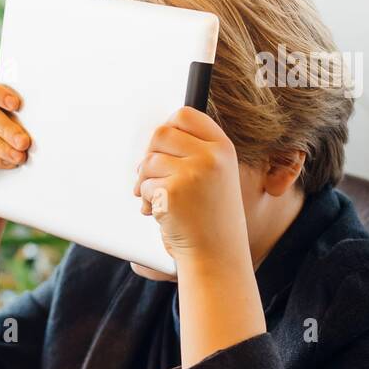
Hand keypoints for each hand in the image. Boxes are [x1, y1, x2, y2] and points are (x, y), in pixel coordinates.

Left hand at [133, 106, 249, 268]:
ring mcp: (193, 173)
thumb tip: (154, 137)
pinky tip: (162, 214)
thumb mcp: (214, 176)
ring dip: (146, 181)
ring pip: (149, 161)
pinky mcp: (173, 192)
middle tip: (151, 175)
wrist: (216, 253)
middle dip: (150, 155)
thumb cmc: (210, 216)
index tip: (163, 146)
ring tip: (159, 200)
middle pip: (161, 133)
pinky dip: (148, 200)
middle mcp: (211, 156)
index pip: (186, 115)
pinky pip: (145, 185)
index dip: (168, 127)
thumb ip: (192, 152)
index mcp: (223, 148)